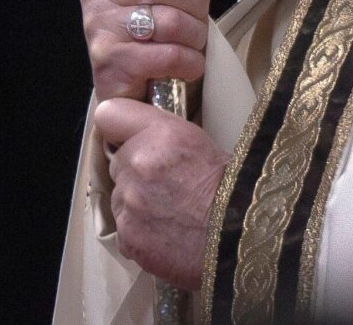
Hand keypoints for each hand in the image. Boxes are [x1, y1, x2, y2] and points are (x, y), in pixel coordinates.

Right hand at [82, 0, 215, 103]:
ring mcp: (99, 26)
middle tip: (194, 19)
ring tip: (188, 45)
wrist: (136, 93)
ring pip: (171, 20)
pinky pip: (169, 54)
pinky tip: (183, 66)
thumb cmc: (158, 37)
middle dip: (196, 5)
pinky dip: (189, 63)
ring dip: (194, 38)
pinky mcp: (110, 62)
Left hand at [95, 97, 231, 290]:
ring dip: (137, 204)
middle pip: (117, 161)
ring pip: (120, 197)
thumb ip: (158, 134)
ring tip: (171, 214)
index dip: (118, 128)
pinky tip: (167, 235)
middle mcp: (138, 162)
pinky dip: (141, 233)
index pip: (108, 114)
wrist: (244, 238)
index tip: (126, 139)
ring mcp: (130, 201)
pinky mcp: (128, 235)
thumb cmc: (231, 189)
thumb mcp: (198, 142)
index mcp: (158, 133)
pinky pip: (125, 229)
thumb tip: (134, 137)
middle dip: (134, 172)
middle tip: (166, 186)